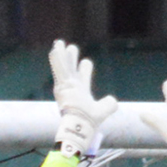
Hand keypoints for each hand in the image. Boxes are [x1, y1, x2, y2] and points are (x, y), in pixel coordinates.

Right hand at [50, 40, 116, 156]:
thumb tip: (112, 100)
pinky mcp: (62, 85)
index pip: (83, 77)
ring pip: (63, 67)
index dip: (85, 68)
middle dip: (71, 58)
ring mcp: (66, 85)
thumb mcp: (103, 109)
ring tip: (59, 42)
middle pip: (71, 69)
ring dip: (62, 54)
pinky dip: (56, 60)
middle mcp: (72, 88)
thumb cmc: (90, 121)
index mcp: (81, 91)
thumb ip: (109, 104)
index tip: (86, 61)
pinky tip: (54, 49)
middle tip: (72, 47)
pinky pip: (59, 70)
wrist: (80, 124)